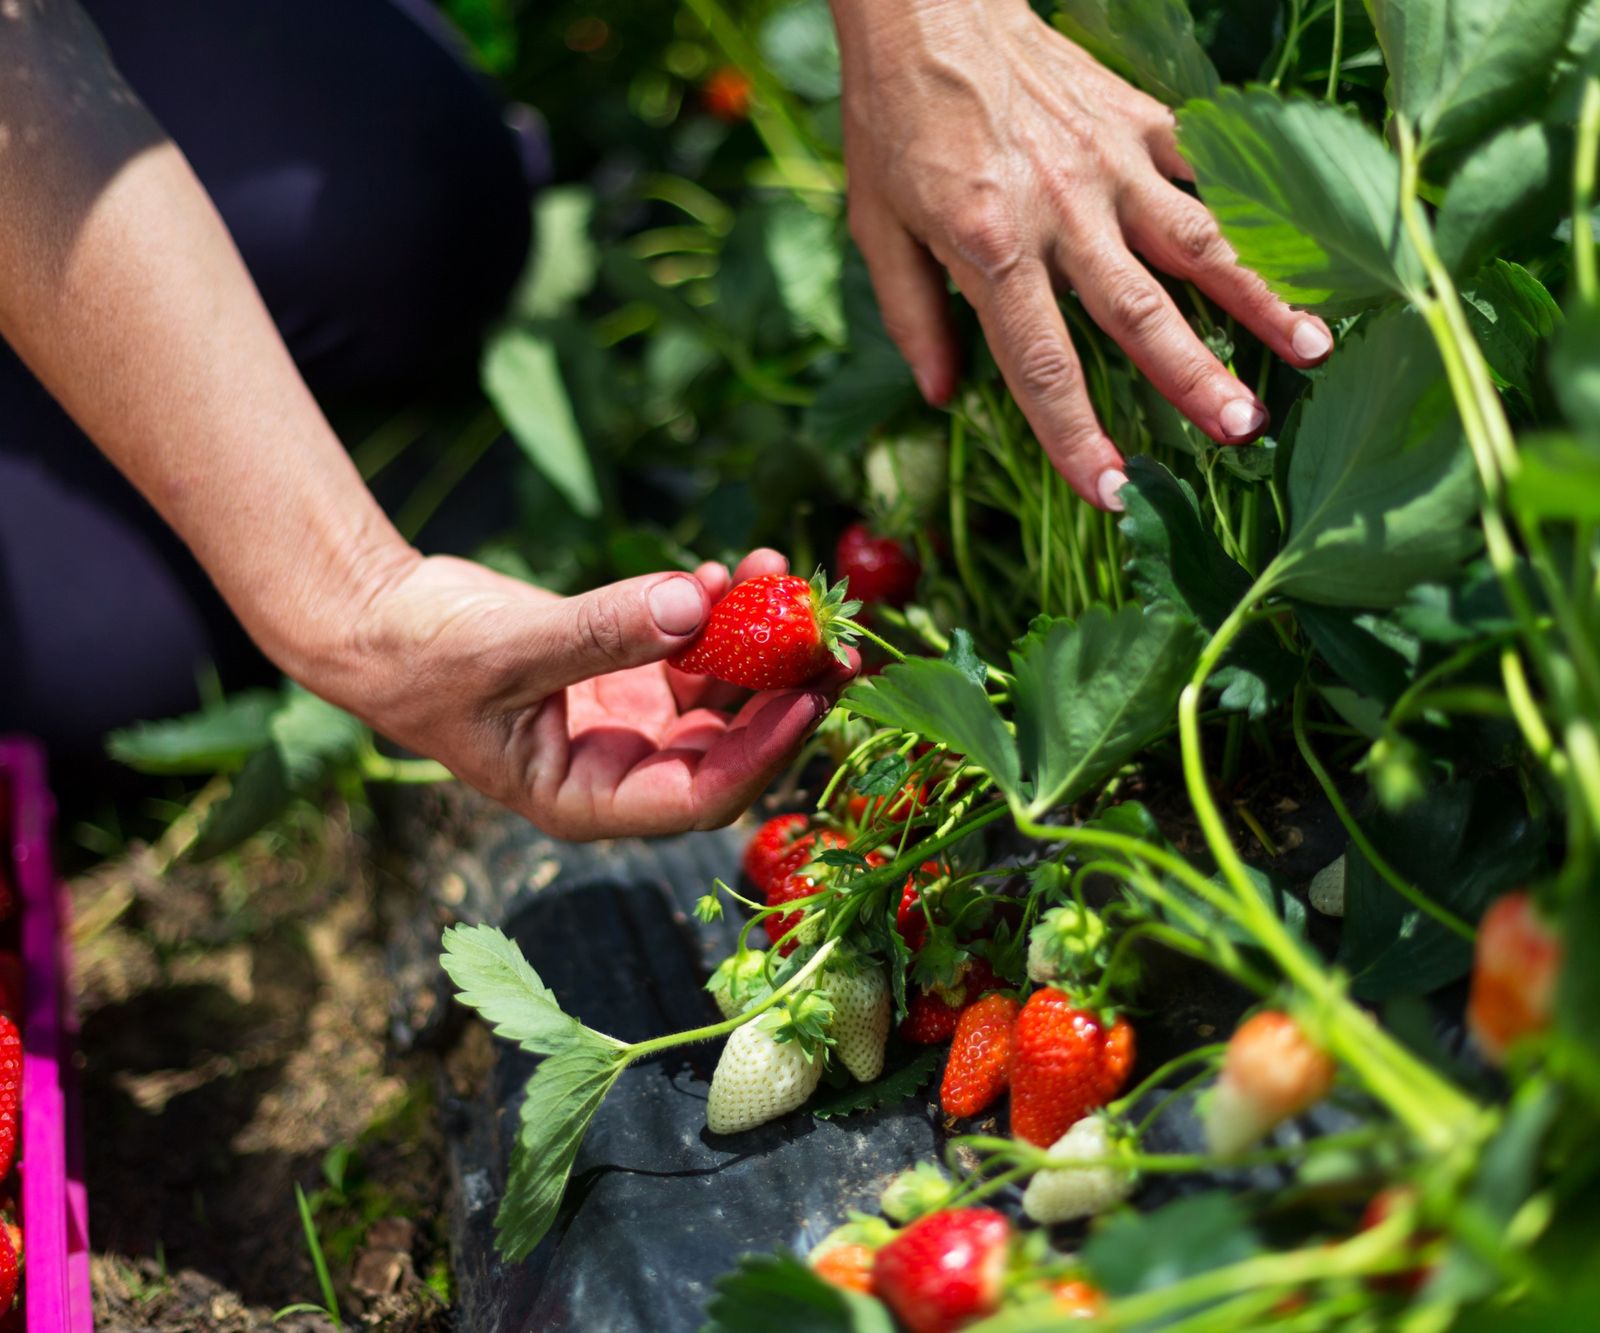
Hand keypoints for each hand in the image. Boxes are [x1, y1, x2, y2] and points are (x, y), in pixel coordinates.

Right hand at [318, 548, 848, 839]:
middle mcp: (621, 770)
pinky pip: (696, 651)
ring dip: (757, 639)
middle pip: (730, 746)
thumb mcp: (509, 648)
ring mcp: (629, 722)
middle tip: (836, 639)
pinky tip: (727, 569)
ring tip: (777, 571)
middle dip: (784, 692)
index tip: (811, 697)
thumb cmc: (421, 656)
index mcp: (588, 800)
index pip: (700, 796)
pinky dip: (718, 612)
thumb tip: (700, 604)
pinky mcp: (629, 675)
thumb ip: (602, 630)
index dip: (764, 752)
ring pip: (722, 694)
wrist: (379, 620)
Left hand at [832, 0, 1333, 508]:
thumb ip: (912, 315)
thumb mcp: (877, 227)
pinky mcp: (1137, 117)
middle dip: (1193, 378)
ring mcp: (1108, 160)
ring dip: (1257, 296)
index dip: (1077, 435)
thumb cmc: (895, 123)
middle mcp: (1060, 209)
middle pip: (1137, 313)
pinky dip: (1251, 208)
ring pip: (1195, 240)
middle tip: (1244, 430)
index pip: (1041, 364)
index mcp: (989, 247)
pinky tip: (1304, 248)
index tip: (1115, 492)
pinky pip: (1204, 166)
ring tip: (1314, 347)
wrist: (928, 9)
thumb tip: (940, 395)